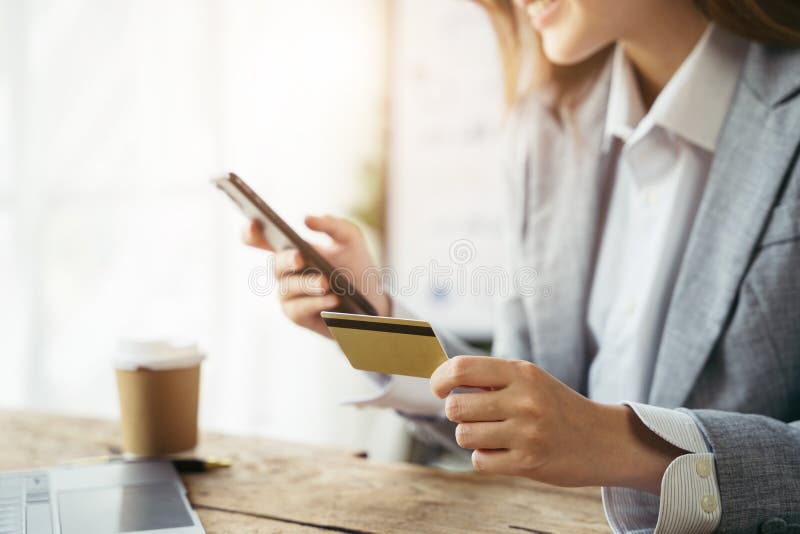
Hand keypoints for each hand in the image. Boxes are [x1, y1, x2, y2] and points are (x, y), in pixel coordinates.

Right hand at [243, 215, 390, 336]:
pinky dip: (316, 302)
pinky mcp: (296, 315)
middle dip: (286, 260)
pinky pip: (299, 309)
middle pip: (274, 264)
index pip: (260, 239)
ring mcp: (288, 294)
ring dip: (307, 284)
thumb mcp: (351, 240)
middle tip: (300, 257)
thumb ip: (333, 225)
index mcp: (290, 248)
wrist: (370, 299)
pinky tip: (332, 299)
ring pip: (288, 288)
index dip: (251, 232)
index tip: (254, 223)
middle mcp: (284, 271)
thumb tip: (307, 219)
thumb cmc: (354, 266)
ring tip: (326, 283)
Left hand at [430, 356, 682, 492]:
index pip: (462, 368)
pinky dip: (485, 458)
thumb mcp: (530, 380)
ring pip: (464, 435)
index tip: (439, 388)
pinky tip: (504, 452)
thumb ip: (491, 378)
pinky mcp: (528, 462)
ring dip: (471, 437)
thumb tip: (441, 379)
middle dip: (457, 413)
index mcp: (522, 372)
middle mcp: (524, 400)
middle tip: (473, 415)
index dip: (440, 379)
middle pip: (456, 406)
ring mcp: (527, 432)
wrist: (601, 440)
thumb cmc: (555, 407)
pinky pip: (480, 461)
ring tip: (492, 434)